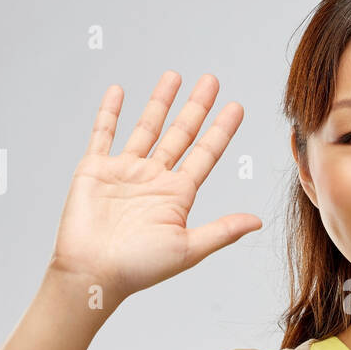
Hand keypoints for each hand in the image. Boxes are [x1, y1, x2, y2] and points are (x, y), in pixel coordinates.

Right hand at [47, 71, 260, 305]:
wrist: (92, 273)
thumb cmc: (139, 268)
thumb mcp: (188, 248)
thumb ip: (222, 231)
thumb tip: (258, 221)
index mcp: (177, 196)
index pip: (205, 154)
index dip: (221, 130)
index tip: (236, 107)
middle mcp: (153, 179)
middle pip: (180, 134)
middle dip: (196, 107)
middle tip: (212, 81)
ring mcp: (124, 172)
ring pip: (146, 128)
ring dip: (160, 102)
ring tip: (174, 76)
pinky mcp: (94, 169)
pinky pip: (103, 133)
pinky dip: (109, 112)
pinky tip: (118, 90)